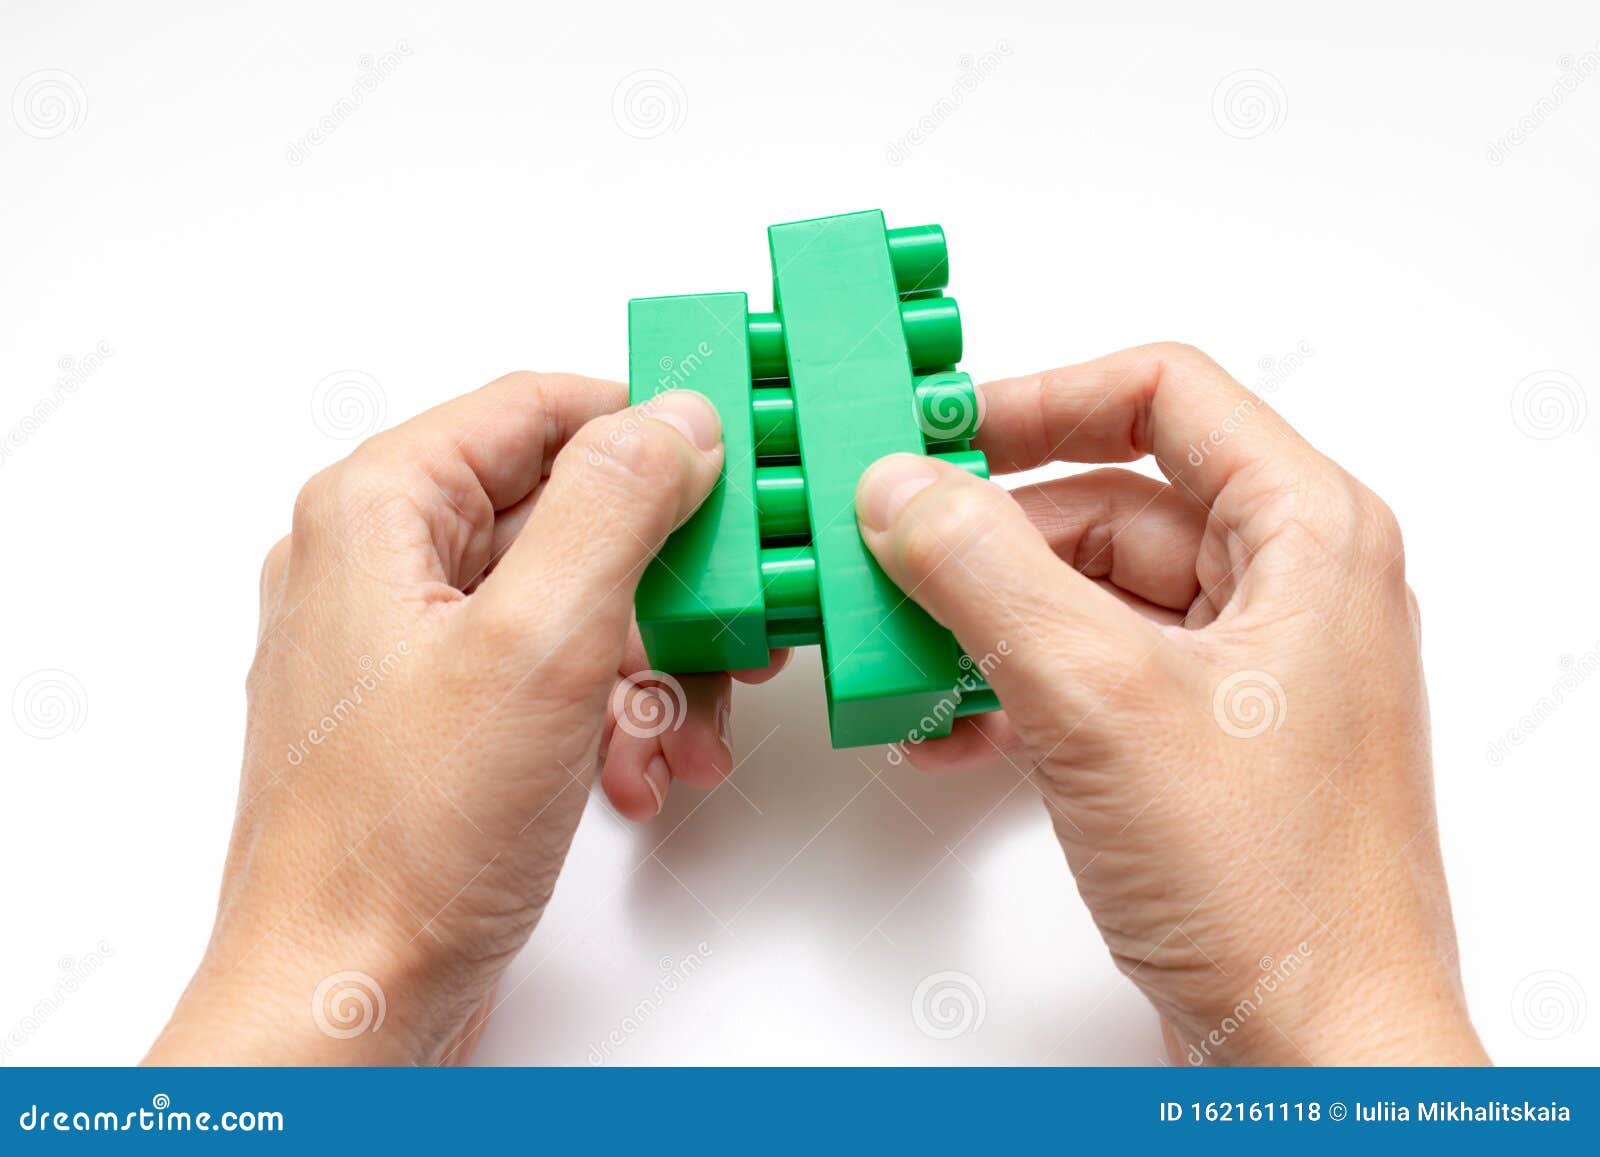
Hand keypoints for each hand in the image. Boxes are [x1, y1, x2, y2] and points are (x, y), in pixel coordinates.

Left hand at [147, 373, 775, 1064]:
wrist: (344, 1001)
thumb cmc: (402, 846)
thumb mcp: (538, 646)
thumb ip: (614, 507)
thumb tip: (673, 418)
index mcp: (378, 513)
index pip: (535, 409)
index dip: (646, 431)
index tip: (730, 470)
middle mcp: (382, 567)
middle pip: (566, 512)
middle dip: (665, 582)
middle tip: (734, 622)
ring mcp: (408, 648)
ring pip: (572, 602)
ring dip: (650, 666)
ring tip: (684, 734)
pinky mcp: (440, 720)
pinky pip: (549, 676)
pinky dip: (609, 717)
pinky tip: (637, 774)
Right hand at [855, 343, 1487, 1064]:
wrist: (1314, 1053)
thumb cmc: (1276, 888)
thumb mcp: (1100, 699)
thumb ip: (986, 574)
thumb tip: (904, 490)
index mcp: (1308, 534)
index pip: (1164, 395)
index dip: (1041, 399)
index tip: (941, 430)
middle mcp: (1287, 587)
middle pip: (1109, 500)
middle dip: (988, 535)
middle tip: (888, 554)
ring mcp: (1244, 668)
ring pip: (1087, 593)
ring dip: (987, 620)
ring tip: (902, 653)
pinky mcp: (1201, 740)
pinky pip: (1090, 672)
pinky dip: (1014, 686)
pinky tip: (947, 725)